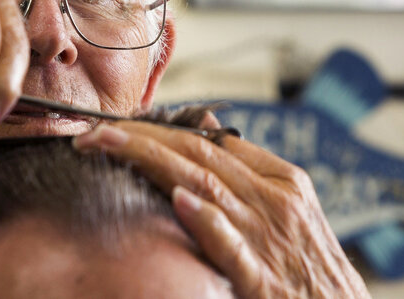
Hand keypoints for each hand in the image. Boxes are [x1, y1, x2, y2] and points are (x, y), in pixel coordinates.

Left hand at [73, 121, 369, 297]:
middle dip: (139, 136)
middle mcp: (275, 201)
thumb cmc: (311, 269)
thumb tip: (203, 122)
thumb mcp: (286, 211)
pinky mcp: (266, 281)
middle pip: (197, 154)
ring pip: (204, 185)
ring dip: (151, 160)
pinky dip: (208, 220)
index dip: (156, 128)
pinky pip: (233, 245)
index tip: (114, 125)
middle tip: (92, 132)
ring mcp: (270, 239)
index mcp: (280, 181)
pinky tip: (180, 202)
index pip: (208, 141)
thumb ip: (244, 173)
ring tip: (108, 144)